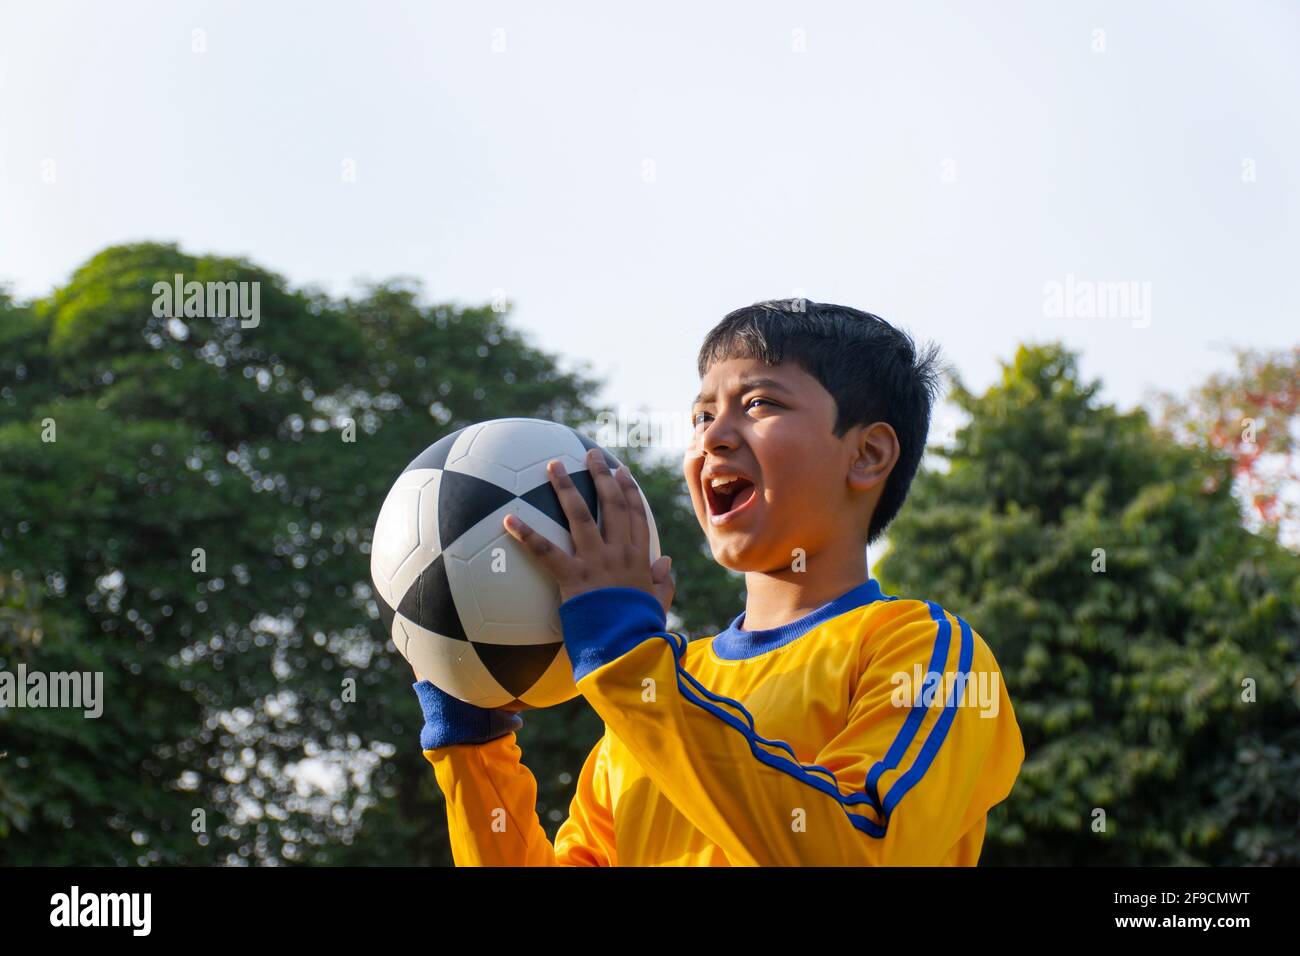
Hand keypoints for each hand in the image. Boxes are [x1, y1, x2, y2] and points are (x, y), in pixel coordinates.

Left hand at [502, 448, 674, 613]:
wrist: (626, 646)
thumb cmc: (640, 629)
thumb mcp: (658, 602)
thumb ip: (662, 581)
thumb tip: (666, 561)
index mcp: (639, 558)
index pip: (635, 515)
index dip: (629, 491)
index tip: (623, 473)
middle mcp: (618, 552)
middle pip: (611, 505)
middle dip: (602, 475)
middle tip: (591, 454)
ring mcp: (595, 561)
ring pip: (580, 515)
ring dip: (565, 487)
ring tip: (553, 465)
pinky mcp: (572, 575)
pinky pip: (545, 551)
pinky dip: (525, 534)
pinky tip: (509, 518)